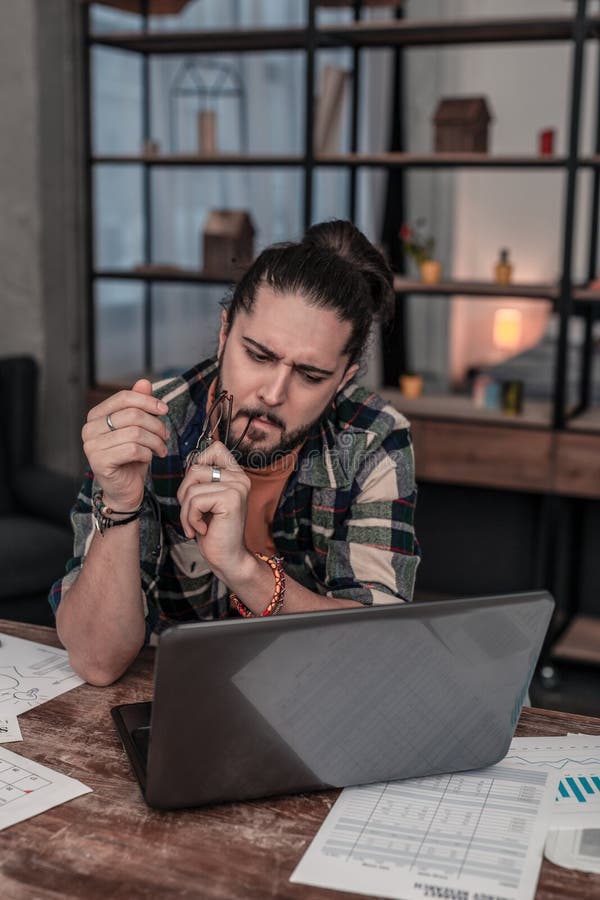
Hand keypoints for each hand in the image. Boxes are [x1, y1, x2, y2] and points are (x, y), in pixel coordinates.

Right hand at [83, 380, 168, 509]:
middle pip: (132, 415)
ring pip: (135, 433)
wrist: (125, 490)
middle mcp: (89, 429)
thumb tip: (144, 382)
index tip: (164, 410)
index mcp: (96, 416)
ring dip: (155, 441)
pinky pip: (133, 450)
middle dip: (155, 425)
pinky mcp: (99, 462)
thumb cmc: (131, 458)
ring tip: (161, 449)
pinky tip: (149, 459)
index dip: (148, 401)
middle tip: (165, 436)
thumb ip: (139, 405)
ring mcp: (91, 446)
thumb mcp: (138, 428)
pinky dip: (148, 454)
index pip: (123, 397)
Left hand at [177, 441, 251, 579]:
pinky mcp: (231, 499)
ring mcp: (237, 487)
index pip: (215, 448)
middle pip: (195, 469)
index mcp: (235, 474)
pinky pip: (195, 501)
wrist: (227, 557)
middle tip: (192, 514)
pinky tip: (203, 529)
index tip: (197, 487)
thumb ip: (201, 480)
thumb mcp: (206, 499)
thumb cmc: (214, 530)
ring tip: (196, 525)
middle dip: (184, 494)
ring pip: (192, 488)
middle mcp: (239, 477)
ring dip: (186, 511)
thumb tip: (188, 464)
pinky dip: (191, 518)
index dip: (199, 462)